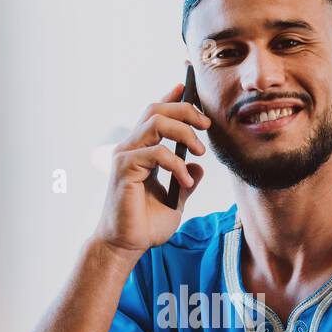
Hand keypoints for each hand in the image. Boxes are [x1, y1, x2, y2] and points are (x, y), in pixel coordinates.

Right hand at [92, 80, 211, 258]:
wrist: (127, 246)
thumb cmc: (145, 225)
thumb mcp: (175, 199)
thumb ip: (185, 179)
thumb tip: (198, 167)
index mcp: (139, 150)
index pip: (154, 114)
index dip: (170, 97)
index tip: (187, 86)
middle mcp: (129, 148)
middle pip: (156, 111)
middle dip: (185, 111)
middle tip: (207, 125)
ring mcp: (125, 157)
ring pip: (155, 124)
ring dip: (184, 133)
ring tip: (201, 152)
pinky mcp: (124, 170)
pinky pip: (156, 154)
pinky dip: (177, 166)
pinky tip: (186, 183)